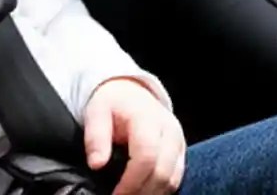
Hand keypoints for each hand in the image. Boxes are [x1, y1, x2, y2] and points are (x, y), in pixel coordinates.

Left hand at [84, 78, 184, 194]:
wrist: (131, 92)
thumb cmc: (113, 103)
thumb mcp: (96, 112)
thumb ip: (95, 137)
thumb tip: (96, 164)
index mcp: (148, 118)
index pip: (146, 156)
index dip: (131, 181)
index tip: (116, 194)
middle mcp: (169, 130)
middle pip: (163, 173)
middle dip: (141, 192)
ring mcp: (179, 141)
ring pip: (172, 180)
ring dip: (151, 193)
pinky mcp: (181, 151)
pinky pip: (176, 178)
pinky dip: (159, 189)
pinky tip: (142, 192)